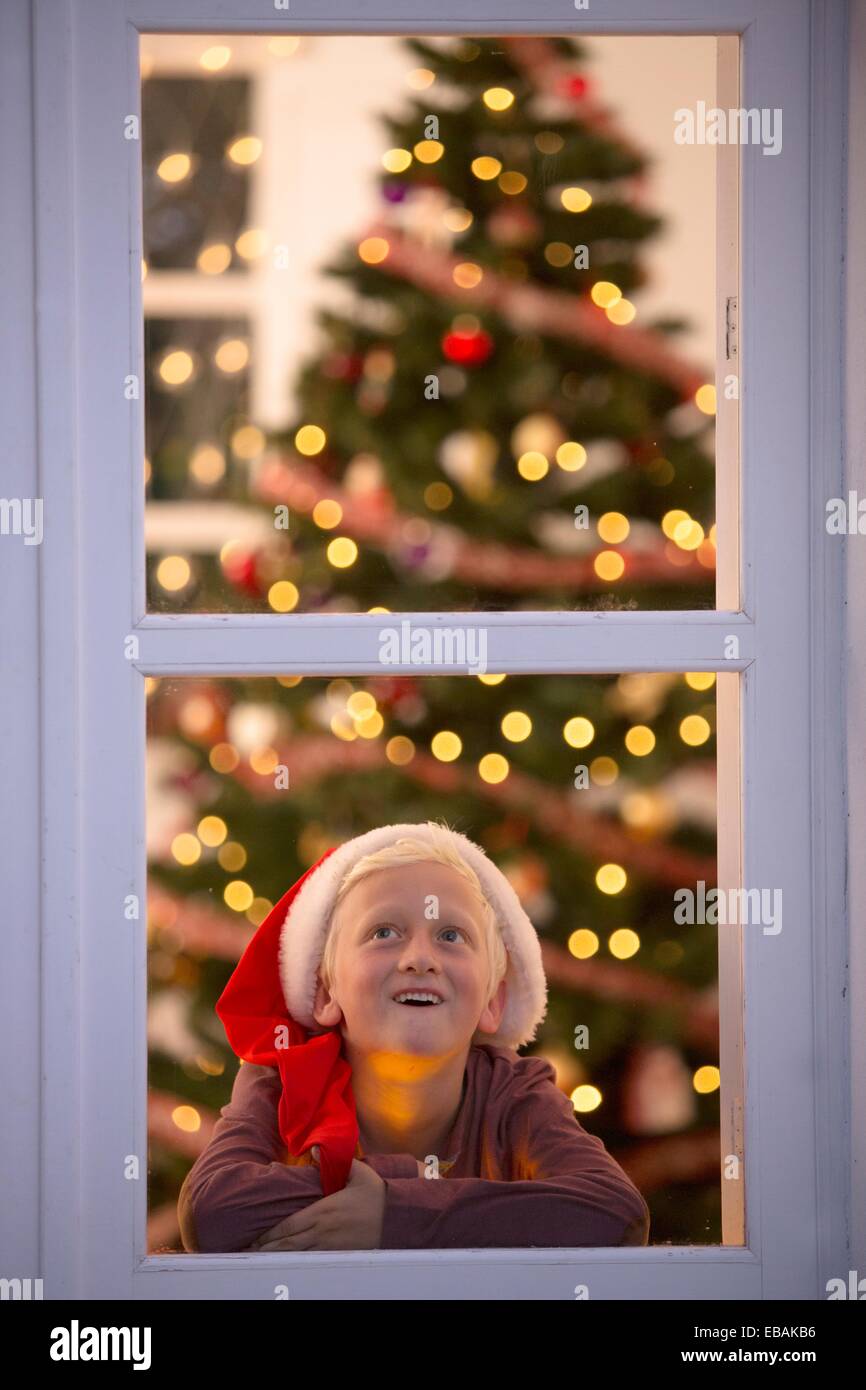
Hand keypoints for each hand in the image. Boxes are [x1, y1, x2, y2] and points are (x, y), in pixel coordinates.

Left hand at [250, 1156, 386, 1251]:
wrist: (395, 1217)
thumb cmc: (375, 1194)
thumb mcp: (358, 1172)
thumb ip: (333, 1162)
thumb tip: (315, 1149)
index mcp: (323, 1211)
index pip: (290, 1224)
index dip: (271, 1233)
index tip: (256, 1236)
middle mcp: (323, 1230)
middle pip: (290, 1242)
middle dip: (269, 1246)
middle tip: (251, 1249)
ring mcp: (330, 1245)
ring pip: (298, 1254)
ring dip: (279, 1256)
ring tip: (263, 1257)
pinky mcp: (338, 1253)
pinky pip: (312, 1260)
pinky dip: (297, 1262)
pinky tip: (287, 1263)